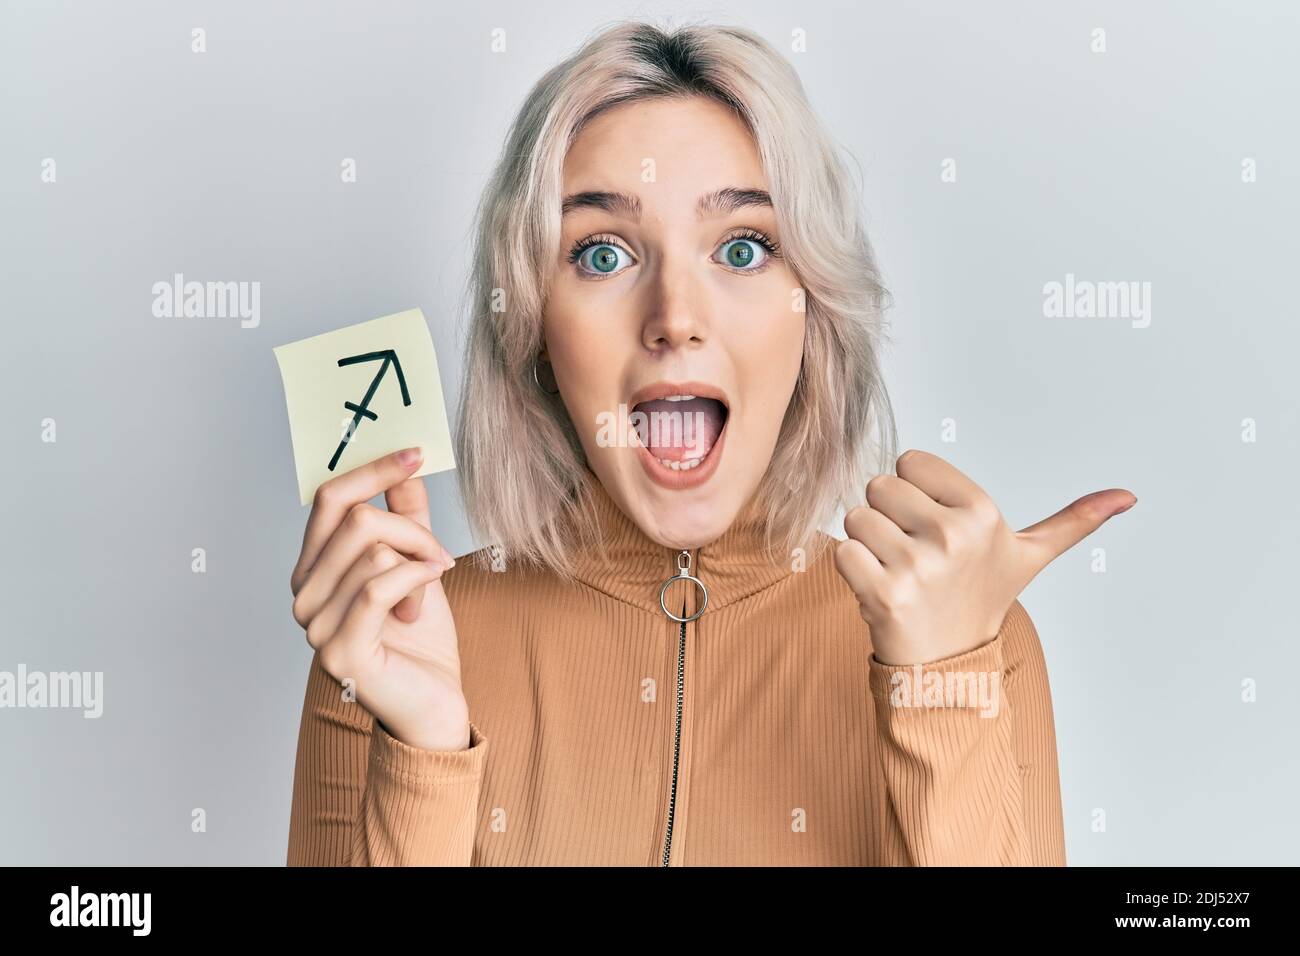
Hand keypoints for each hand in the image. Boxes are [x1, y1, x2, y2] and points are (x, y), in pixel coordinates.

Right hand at [289, 447, 470, 750]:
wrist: (434, 703)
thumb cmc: (422, 638)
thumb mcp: (416, 564)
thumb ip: (406, 516)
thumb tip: (406, 466)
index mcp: (314, 568)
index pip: (329, 498)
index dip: (371, 470)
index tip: (415, 452)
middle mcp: (304, 594)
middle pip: (358, 520)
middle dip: (412, 529)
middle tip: (440, 555)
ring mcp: (316, 625)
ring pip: (374, 551)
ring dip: (421, 561)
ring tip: (433, 586)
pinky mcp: (341, 651)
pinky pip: (380, 586)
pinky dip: (417, 580)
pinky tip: (431, 590)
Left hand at [833, 449, 1135, 665]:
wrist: (950, 665)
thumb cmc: (980, 600)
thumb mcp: (1028, 557)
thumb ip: (1072, 522)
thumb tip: (1127, 496)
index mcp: (983, 511)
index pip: (908, 461)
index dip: (912, 492)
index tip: (932, 527)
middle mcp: (955, 534)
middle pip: (877, 486)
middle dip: (885, 517)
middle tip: (910, 553)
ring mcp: (921, 565)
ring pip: (855, 518)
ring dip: (866, 546)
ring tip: (896, 572)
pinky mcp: (885, 593)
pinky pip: (840, 552)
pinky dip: (850, 570)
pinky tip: (877, 590)